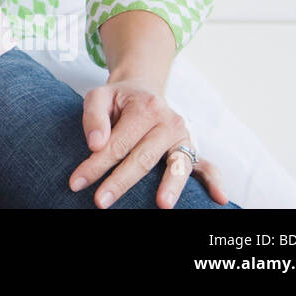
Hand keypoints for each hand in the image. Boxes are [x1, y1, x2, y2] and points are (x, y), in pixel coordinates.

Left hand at [70, 78, 228, 208]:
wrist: (142, 90)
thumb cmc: (118, 99)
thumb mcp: (98, 96)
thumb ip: (93, 116)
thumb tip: (95, 145)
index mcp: (145, 107)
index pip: (117, 143)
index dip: (95, 165)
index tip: (76, 183)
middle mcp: (169, 121)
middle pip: (142, 158)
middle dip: (120, 182)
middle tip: (100, 202)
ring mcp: (183, 136)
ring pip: (176, 165)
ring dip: (169, 186)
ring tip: (161, 205)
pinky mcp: (191, 148)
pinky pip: (207, 166)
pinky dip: (214, 182)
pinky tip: (219, 198)